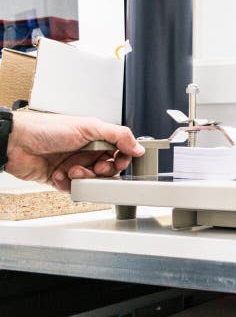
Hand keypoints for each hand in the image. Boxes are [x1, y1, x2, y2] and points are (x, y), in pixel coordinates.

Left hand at [5, 111, 143, 191]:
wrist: (17, 142)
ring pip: (92, 181)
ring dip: (83, 178)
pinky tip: (59, 174)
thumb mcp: (89, 127)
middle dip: (102, 171)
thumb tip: (138, 147)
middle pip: (108, 170)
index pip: (120, 151)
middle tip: (96, 167)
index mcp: (96, 137)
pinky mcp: (61, 179)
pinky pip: (74, 189)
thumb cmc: (47, 128)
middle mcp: (86, 152)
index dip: (122, 159)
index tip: (120, 162)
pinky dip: (67, 184)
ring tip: (71, 169)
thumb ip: (118, 135)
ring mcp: (74, 166)